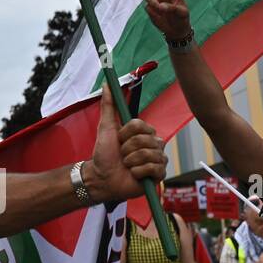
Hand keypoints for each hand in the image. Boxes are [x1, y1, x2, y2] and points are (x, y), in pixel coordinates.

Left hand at [88, 84, 166, 201]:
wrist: (102, 178)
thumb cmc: (104, 154)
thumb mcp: (105, 127)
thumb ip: (108, 105)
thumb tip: (107, 84)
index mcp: (143, 132)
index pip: (140, 125)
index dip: (126, 133)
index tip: (118, 139)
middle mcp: (154, 144)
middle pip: (145, 139)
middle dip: (127, 148)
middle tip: (122, 154)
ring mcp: (159, 159)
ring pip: (149, 154)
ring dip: (131, 161)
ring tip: (126, 165)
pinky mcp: (160, 175)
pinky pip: (153, 168)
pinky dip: (138, 172)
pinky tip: (133, 174)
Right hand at [139, 0, 191, 40]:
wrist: (175, 30)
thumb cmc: (182, 19)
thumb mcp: (183, 13)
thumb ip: (172, 8)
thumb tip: (160, 6)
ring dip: (152, 1)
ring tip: (159, 9)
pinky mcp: (149, 7)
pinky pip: (148, 7)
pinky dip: (154, 12)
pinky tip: (160, 17)